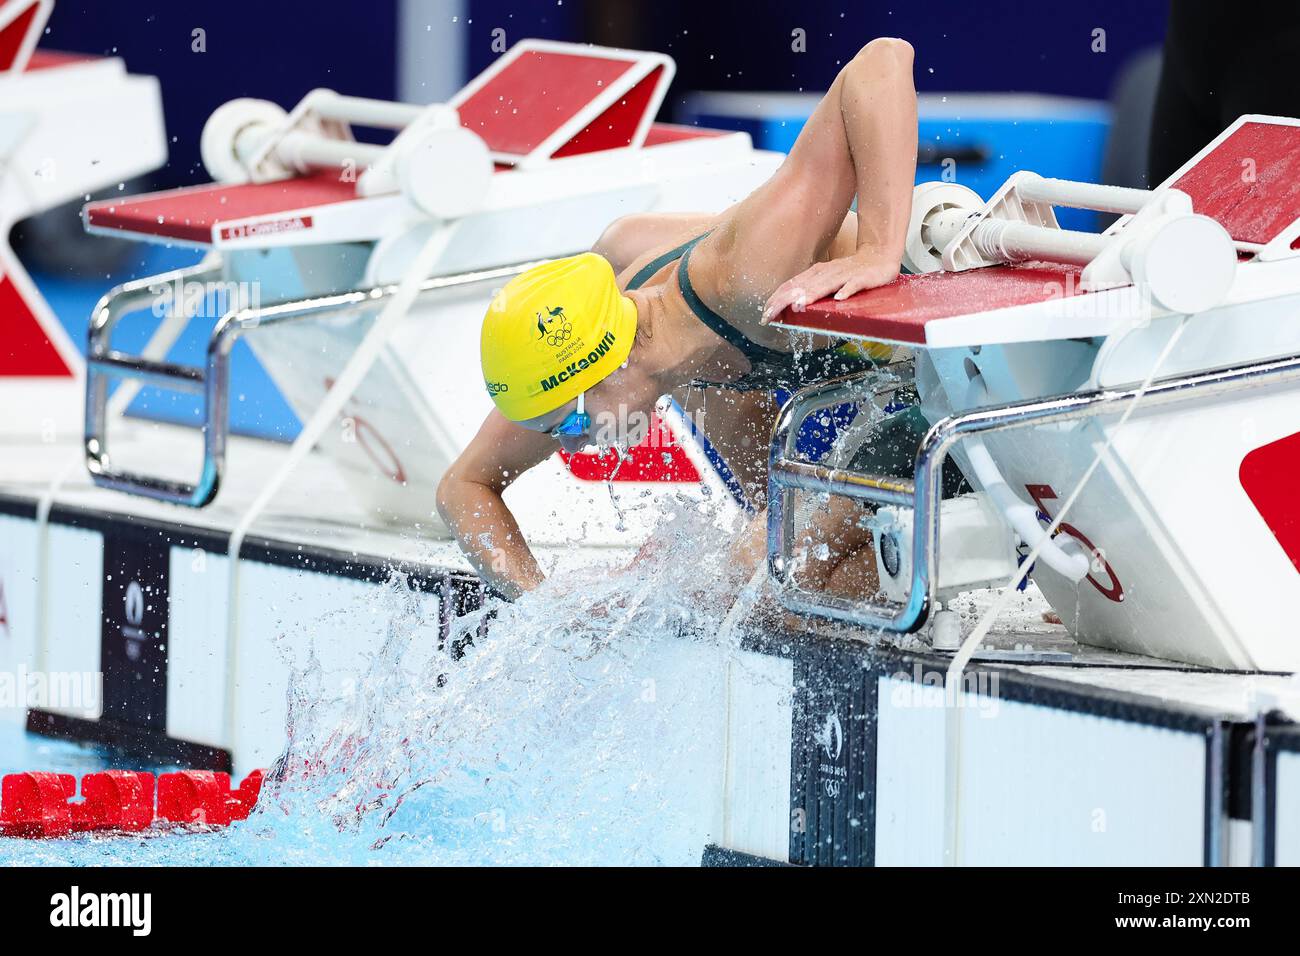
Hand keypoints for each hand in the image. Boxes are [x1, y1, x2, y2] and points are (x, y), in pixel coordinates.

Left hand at [761, 251, 899, 323]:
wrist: (879, 255)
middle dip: (785, 300)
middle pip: (804, 286)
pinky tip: (839, 299)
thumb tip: (791, 304)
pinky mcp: (863, 277)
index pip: (792, 286)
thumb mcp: (827, 280)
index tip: (764, 314)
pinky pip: (854, 284)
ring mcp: (845, 274)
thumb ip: (811, 291)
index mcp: (816, 273)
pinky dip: (847, 290)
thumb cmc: (850, 271)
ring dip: (812, 295)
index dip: (777, 299)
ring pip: (826, 284)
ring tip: (798, 305)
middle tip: (770, 314)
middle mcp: (827, 272)